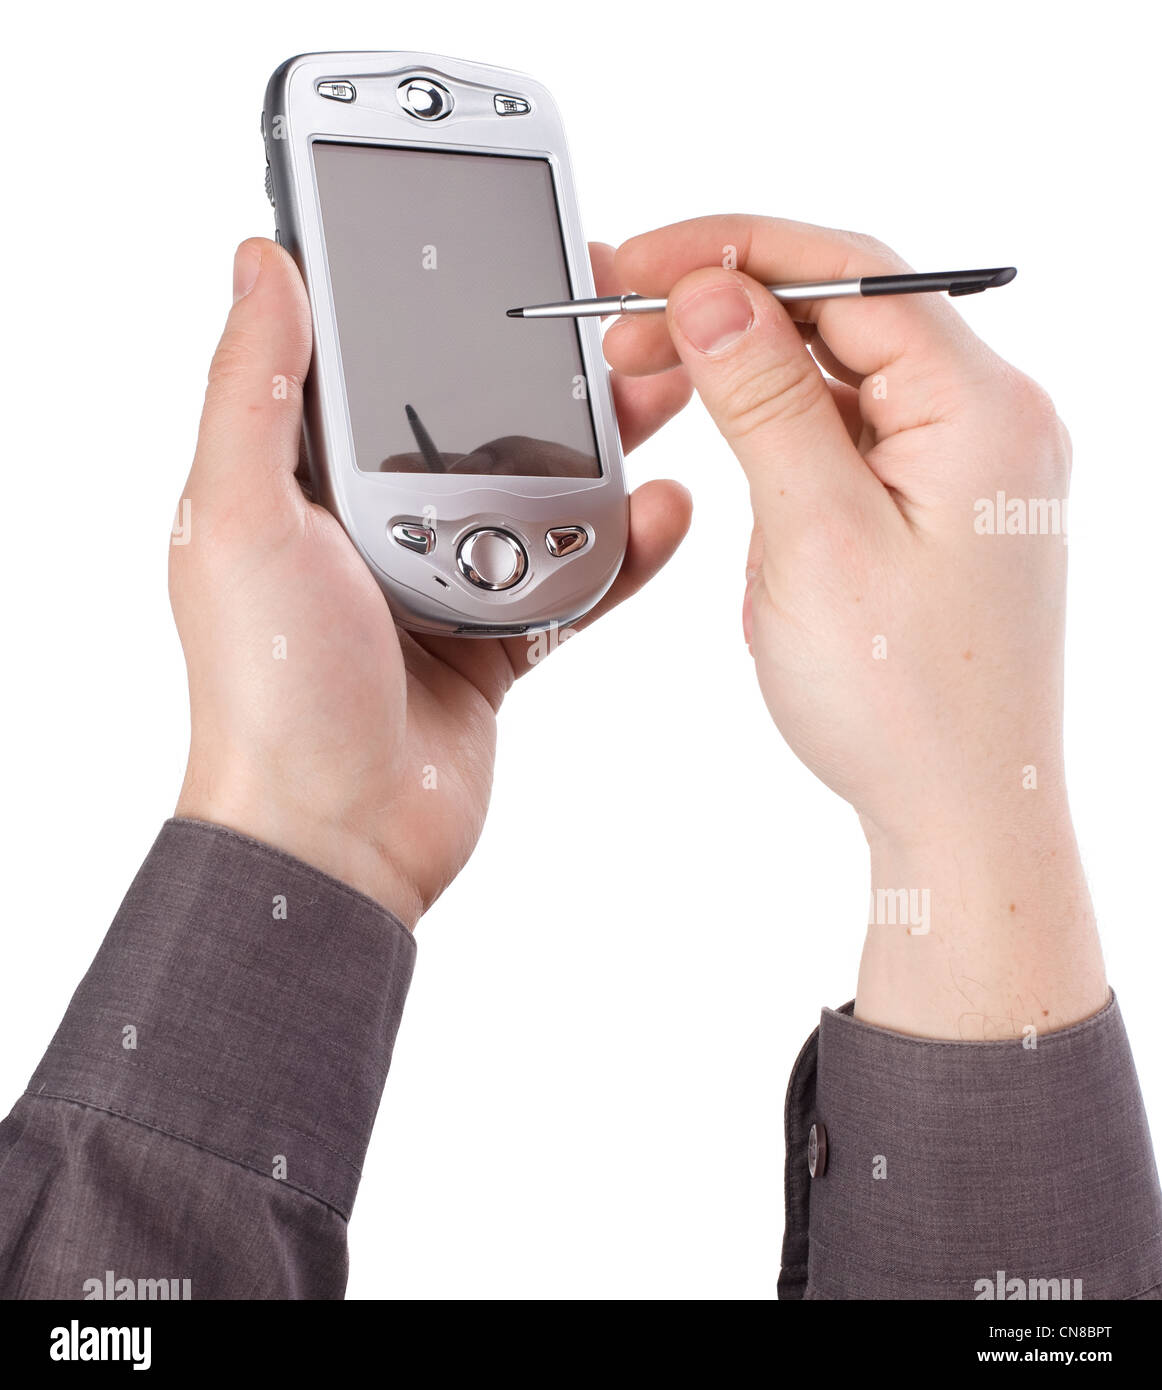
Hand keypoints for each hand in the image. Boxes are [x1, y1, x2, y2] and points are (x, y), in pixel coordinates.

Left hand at [170, 238, 691, 926]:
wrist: (335, 837)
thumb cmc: (271, 687)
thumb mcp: (243, 518)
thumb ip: (254, 388)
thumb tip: (260, 262)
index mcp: (306, 478)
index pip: (377, 360)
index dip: (437, 300)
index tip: (507, 250)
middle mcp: (375, 518)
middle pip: (479, 417)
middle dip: (550, 369)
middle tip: (619, 323)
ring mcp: (443, 577)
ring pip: (540, 489)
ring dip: (604, 447)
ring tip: (666, 397)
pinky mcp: (498, 637)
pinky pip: (574, 575)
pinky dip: (623, 546)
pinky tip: (666, 509)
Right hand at [605, 215, 1105, 1036]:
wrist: (958, 811)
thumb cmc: (905, 705)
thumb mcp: (816, 538)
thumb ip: (767, 401)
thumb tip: (717, 292)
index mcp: (984, 411)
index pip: (851, 275)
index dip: (736, 249)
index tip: (640, 262)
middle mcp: (991, 422)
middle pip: (844, 316)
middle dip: (730, 307)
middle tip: (623, 324)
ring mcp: (967, 465)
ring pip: (841, 373)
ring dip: (748, 367)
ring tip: (657, 376)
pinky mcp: (938, 505)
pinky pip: (852, 431)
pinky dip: (782, 424)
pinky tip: (728, 439)